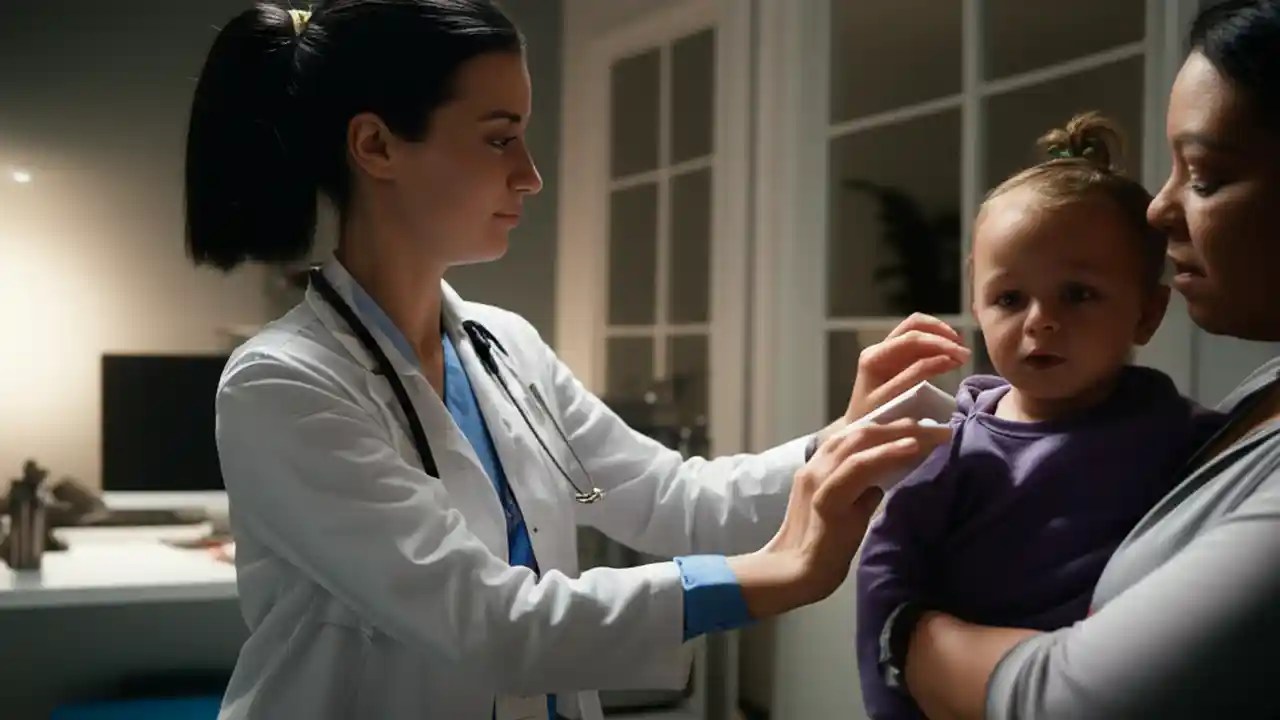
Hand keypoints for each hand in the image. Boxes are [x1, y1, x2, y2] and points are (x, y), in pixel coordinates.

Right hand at [729, 419, 952, 616]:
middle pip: (862, 430)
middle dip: (903, 425)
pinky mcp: (825, 498)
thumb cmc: (824, 544)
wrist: (795, 572)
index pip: (856, 433)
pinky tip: (911, 447)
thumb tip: (888, 475)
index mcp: (820, 464)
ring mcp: (818, 478)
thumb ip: (863, 488)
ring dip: (901, 433)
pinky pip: (857, 467)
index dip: (891, 426)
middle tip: (939, 428)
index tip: (924, 427)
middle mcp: (816, 464)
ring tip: (932, 433)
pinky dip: (885, 454)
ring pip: (860, 441)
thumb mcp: (847, 506)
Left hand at [845, 314, 969, 423]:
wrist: (857, 427)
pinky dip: (937, 341)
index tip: (962, 357)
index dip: (939, 344)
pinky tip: (951, 353)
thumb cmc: (872, 419)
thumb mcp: (893, 401)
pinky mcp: (894, 356)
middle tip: (964, 352)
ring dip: (941, 335)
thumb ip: (917, 376)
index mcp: (873, 358)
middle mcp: (878, 348)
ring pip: (917, 327)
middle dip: (942, 335)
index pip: (911, 339)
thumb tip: (947, 358)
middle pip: (914, 325)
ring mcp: (885, 350)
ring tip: (961, 351)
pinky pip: (918, 338)